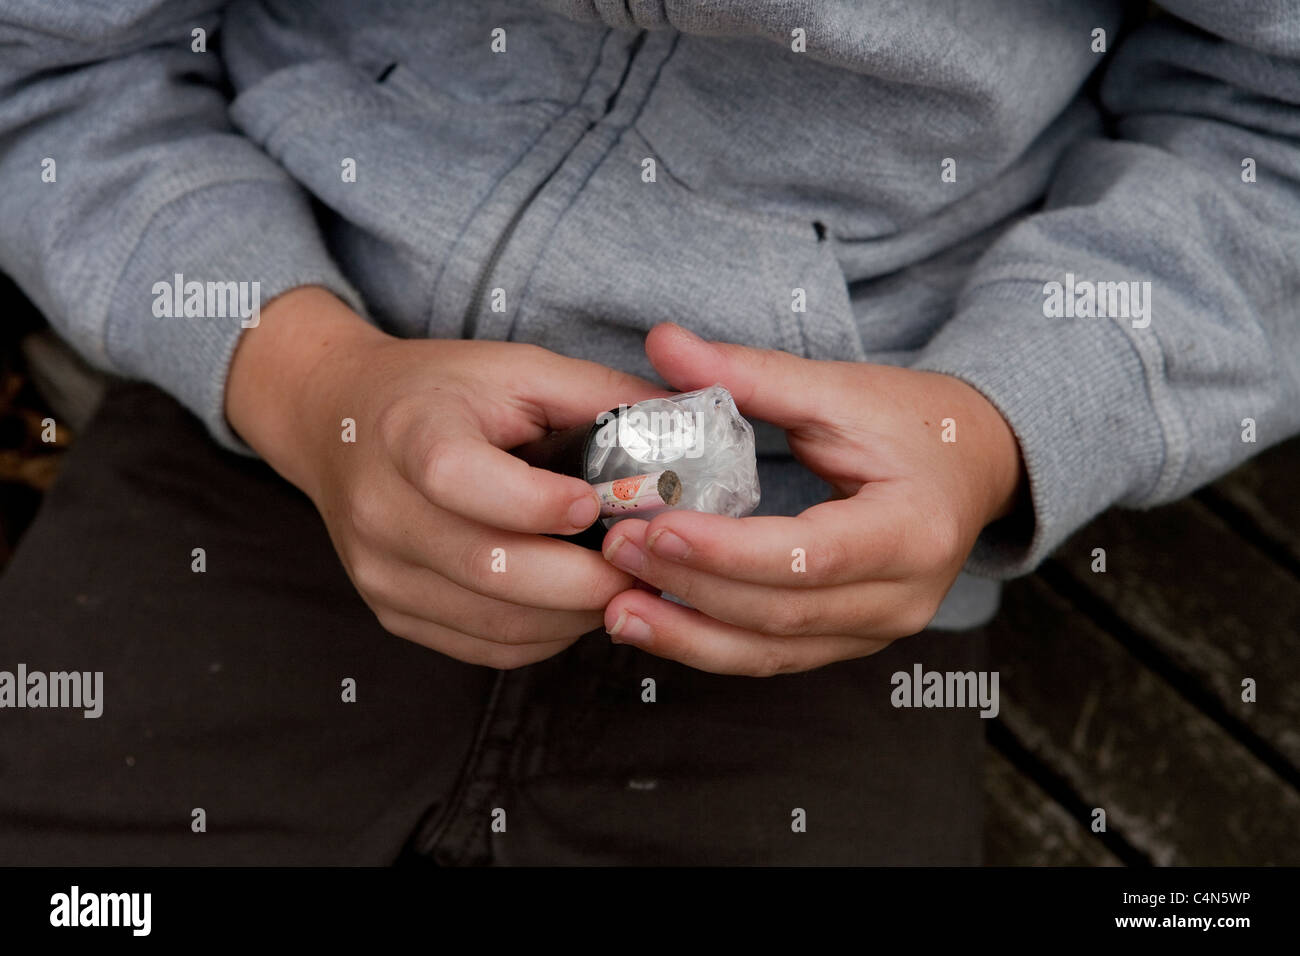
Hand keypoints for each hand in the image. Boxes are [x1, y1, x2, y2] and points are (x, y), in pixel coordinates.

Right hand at [226, 287, 666, 667]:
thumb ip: (600, 397)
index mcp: (408, 433)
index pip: (460, 479)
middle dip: (587, 577)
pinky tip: (577, 602)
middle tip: (648, 566)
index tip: (594, 505)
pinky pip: (486, 647)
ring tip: (622, 584)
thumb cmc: (442, 391)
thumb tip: (692, 431)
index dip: (535, 502)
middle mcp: (382, 511)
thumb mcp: (517, 368)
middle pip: (491, 568)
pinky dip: (547, 634)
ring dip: (576, 613)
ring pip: (496, 622)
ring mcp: (382, 573)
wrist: (340, 422)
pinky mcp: (393, 612)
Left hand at [600, 323, 1024, 675]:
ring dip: (689, 637)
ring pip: (773, 651)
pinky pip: (773, 656)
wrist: (975, 466)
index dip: (729, 551)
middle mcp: (904, 596)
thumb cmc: (914, 423)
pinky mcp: (850, 641)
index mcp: (913, 529)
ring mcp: (879, 629)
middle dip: (693, 589)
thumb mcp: (841, 389)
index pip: (812, 555)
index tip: (656, 527)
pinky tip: (655, 624)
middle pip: (784, 612)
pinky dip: (710, 644)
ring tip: (617, 611)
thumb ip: (752, 373)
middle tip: (618, 552)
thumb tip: (663, 342)